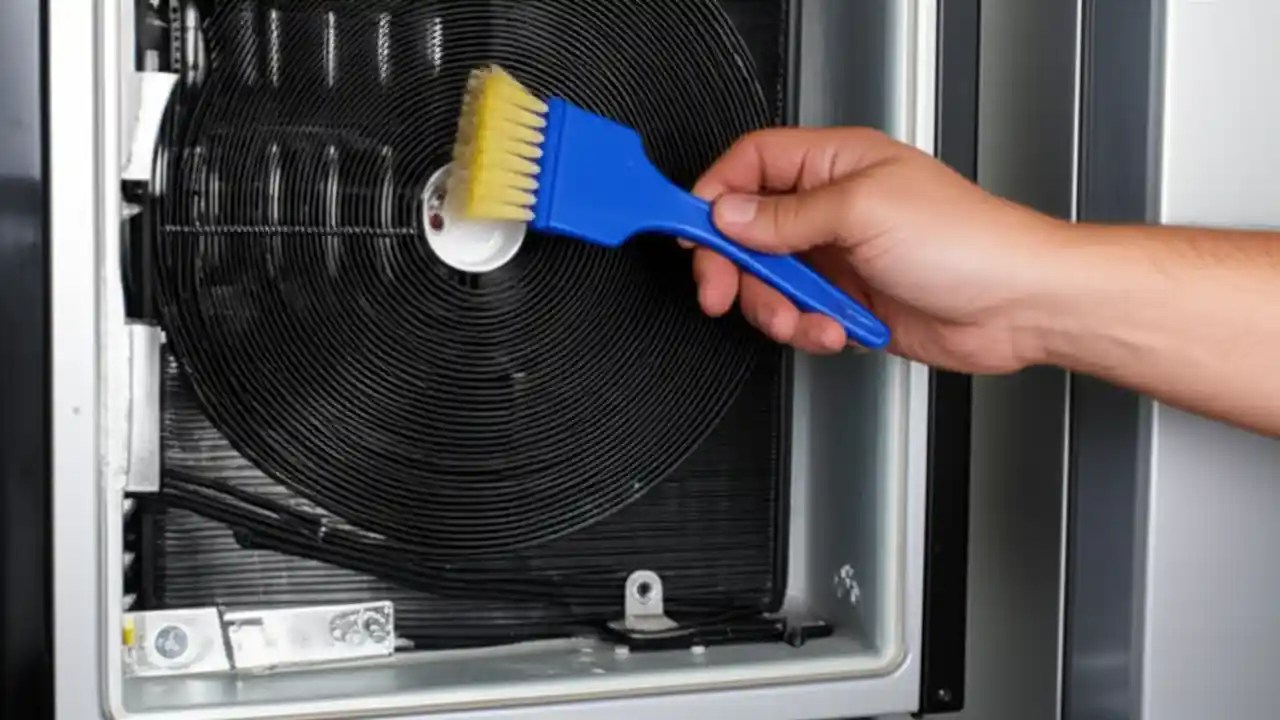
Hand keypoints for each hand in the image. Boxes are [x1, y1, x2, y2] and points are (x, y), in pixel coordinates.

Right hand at [687, 126, 1065, 373]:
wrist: (1018, 306)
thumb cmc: (969, 243)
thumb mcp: (863, 212)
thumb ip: (786, 215)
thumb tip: (729, 214)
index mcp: (836, 164)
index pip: (751, 164)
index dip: (714, 195)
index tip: (694, 231)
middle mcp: (832, 206)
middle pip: (746, 230)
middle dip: (734, 266)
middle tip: (724, 291)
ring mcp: (839, 255)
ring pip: (768, 281)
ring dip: (777, 308)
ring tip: (807, 318)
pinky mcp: (848, 300)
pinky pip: (799, 315)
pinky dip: (808, 329)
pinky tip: (837, 329)